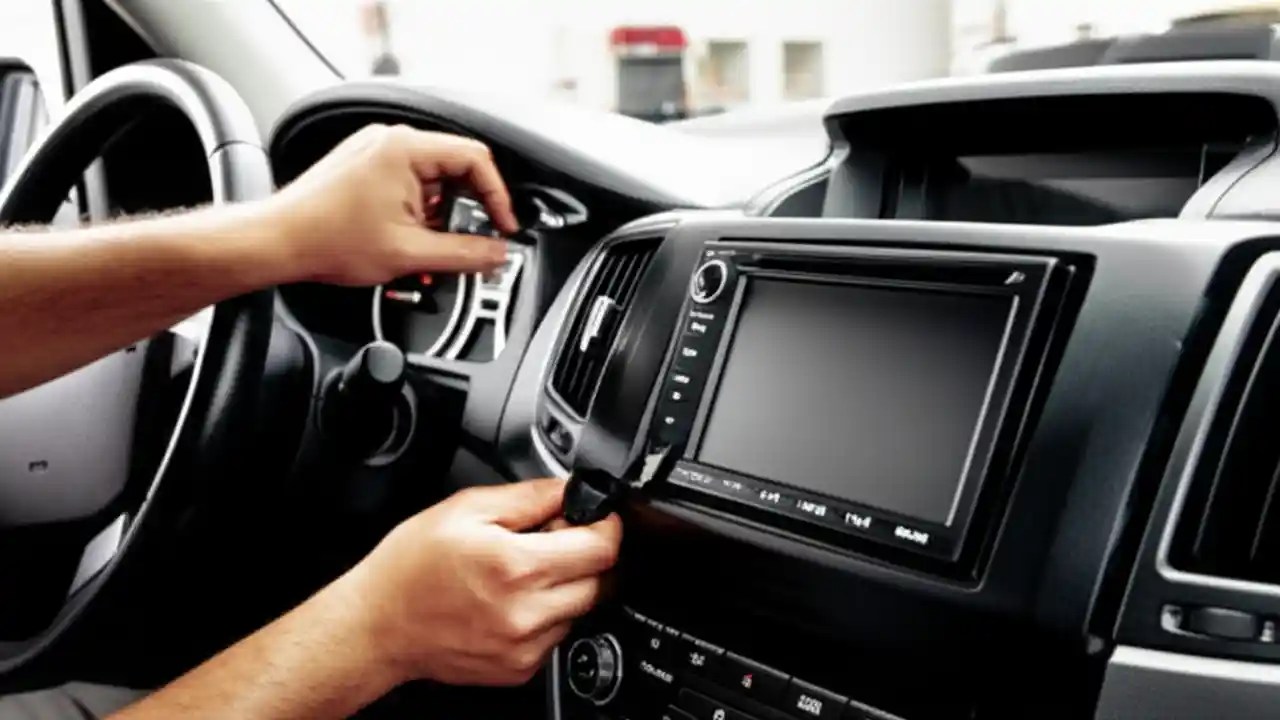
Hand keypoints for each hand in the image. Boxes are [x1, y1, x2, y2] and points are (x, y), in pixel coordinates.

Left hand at [264, 124, 520, 285]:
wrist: (276, 242)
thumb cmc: (326, 239)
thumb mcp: (410, 254)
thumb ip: (464, 254)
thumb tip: (496, 254)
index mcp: (405, 149)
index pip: (476, 159)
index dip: (497, 197)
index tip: (502, 227)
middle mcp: (391, 141)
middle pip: (456, 170)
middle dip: (467, 211)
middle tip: (470, 244)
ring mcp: (375, 152)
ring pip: (432, 181)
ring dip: (440, 216)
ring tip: (427, 248)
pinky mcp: (364, 167)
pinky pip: (408, 184)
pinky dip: (418, 212)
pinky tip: (408, 240)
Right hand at [340, 478, 621, 686]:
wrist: (377, 625)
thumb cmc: (410, 567)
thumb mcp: (465, 509)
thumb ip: (529, 497)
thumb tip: (571, 491)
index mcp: (517, 567)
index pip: (602, 548)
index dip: (604, 525)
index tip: (594, 516)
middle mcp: (526, 613)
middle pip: (601, 580)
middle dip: (584, 554)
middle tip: (547, 541)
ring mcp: (525, 647)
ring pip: (581, 608)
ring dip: (566, 586)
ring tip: (520, 572)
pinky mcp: (520, 669)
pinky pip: (557, 635)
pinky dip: (546, 614)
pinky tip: (510, 600)